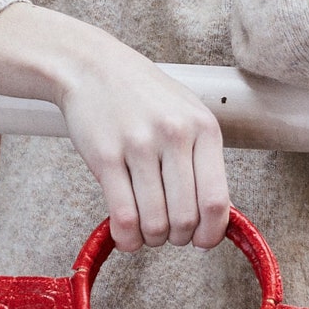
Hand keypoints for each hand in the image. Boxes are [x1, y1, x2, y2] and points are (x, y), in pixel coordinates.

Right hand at [0, 2, 229, 251]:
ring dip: (151, 239)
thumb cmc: (144, 95)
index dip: (211, 233)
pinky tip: (125, 235)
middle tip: (168, 233)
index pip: (216, 200)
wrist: (92, 67)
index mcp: (204, 129)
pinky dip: (126, 237)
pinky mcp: (105, 157)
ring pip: (154, 222)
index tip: (201, 241)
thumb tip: (215, 217)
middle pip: (185, 217)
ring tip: (145, 230)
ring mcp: (139, 146)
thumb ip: (203, 158)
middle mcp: (175, 136)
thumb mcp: (187, 114)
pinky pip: (122, 215)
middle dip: (177, 238)